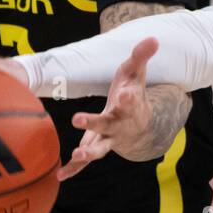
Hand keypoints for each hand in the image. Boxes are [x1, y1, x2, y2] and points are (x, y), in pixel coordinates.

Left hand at [60, 37, 159, 178]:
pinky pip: (85, 162)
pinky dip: (74, 169)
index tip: (125, 93)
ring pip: (98, 148)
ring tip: (77, 153)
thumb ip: (141, 56)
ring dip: (88, 152)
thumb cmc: (133, 94)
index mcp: (128, 105)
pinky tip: (59, 175)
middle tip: (78, 119)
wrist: (138, 125)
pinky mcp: (96, 147)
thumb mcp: (136, 73)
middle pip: (107, 124)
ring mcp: (107, 139)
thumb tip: (153, 38)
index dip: (128, 97)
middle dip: (93, 122)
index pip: (129, 100)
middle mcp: (118, 124)